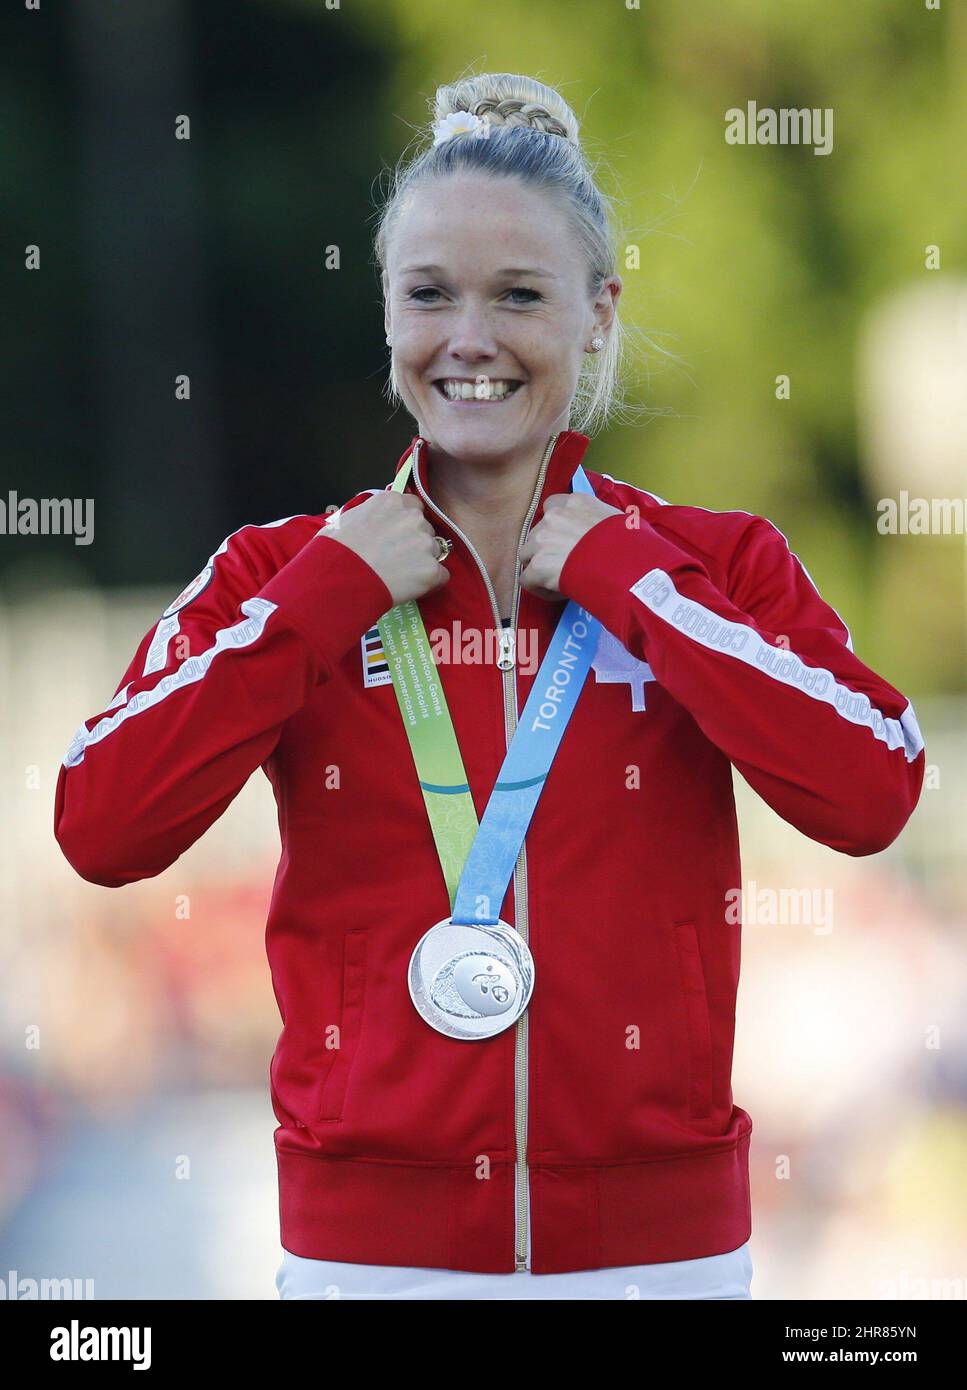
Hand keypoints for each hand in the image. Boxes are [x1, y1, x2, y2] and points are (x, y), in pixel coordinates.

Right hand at [319, 492, 450, 605]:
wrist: (339, 580)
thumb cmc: (334, 551)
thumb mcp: (346, 519)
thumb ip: (369, 514)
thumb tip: (371, 520)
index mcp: (393, 502)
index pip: (414, 506)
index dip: (406, 523)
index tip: (398, 535)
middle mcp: (413, 518)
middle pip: (425, 529)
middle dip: (415, 542)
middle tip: (396, 559)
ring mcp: (425, 544)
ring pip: (435, 552)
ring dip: (423, 561)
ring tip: (400, 575)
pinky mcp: (431, 570)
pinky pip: (441, 575)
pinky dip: (430, 582)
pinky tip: (412, 587)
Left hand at [519, 493, 623, 600]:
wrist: (625, 565)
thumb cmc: (630, 544)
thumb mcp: (617, 520)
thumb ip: (599, 518)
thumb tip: (601, 528)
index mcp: (574, 502)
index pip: (551, 506)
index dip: (556, 526)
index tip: (566, 540)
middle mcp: (554, 516)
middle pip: (537, 533)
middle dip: (547, 548)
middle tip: (565, 563)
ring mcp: (543, 540)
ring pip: (527, 555)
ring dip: (540, 567)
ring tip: (560, 579)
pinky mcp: (538, 565)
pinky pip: (527, 580)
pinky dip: (540, 589)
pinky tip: (559, 592)